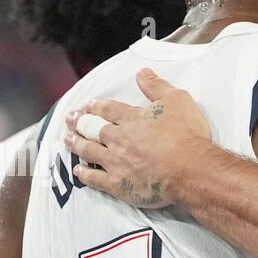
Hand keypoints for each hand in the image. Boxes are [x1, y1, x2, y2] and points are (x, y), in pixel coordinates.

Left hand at [65, 68, 211, 208]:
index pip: (108, 110)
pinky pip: (95, 178)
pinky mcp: (119, 184)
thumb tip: (142, 72)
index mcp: (132, 119)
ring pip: (89, 150)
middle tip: (70, 119)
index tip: (88, 106)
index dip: (96, 107)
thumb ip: (156, 86)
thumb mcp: (177, 101)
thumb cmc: (187, 136)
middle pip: (93, 128)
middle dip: (80, 122)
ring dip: (77, 144)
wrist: (190, 170)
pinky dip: (84, 173)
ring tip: (68, 140)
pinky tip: (78, 170)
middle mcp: (119, 139)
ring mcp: (116, 162)